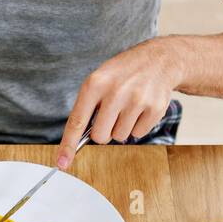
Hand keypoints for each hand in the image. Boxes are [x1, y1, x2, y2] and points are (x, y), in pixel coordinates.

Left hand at [57, 40, 179, 168]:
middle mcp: (115, 92)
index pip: (77, 121)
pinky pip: (138, 134)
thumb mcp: (100, 79)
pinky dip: (138, 125)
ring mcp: (137, 100)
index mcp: (95, 83)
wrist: (160, 59)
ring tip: (129, 105)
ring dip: (122, 127)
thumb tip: (77, 141)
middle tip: (111, 115)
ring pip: (119, 137)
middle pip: (99, 137)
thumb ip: (87, 107)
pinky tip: (141, 107)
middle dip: (103, 132)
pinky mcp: (155, 108)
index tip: (62, 163)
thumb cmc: (124, 73)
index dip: (68, 145)